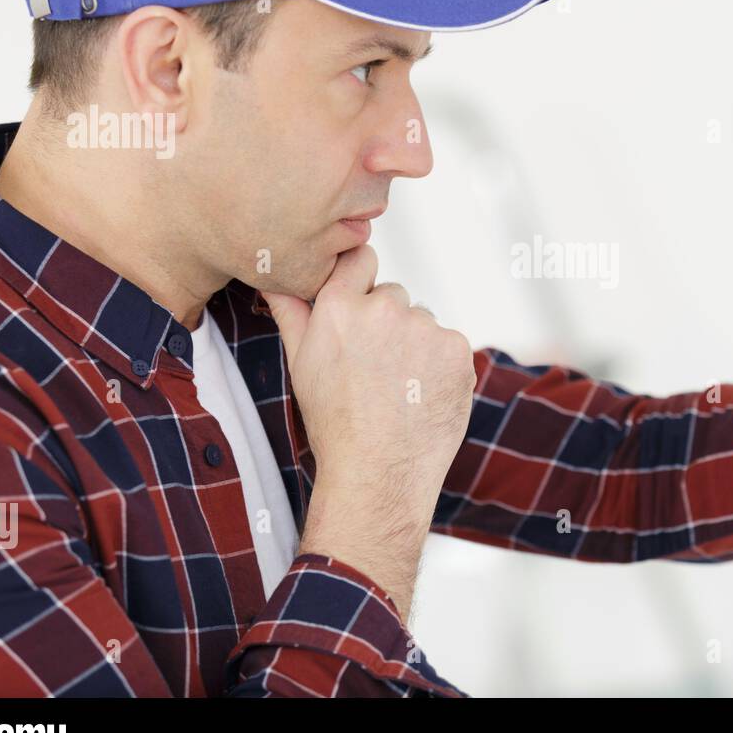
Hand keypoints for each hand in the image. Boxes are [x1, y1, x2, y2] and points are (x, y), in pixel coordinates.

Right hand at [260, 246, 475, 609]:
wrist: (379, 473)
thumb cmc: (334, 423)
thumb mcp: (301, 364)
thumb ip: (292, 312)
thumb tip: (276, 278)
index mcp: (339, 307)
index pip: (360, 258)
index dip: (362, 280)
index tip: (362, 305)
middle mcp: (383, 308)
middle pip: (394, 296)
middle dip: (387, 323)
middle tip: (376, 369)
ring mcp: (424, 327)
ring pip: (422, 322)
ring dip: (416, 344)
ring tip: (399, 388)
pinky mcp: (456, 349)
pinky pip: (448, 344)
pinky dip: (441, 365)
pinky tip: (422, 395)